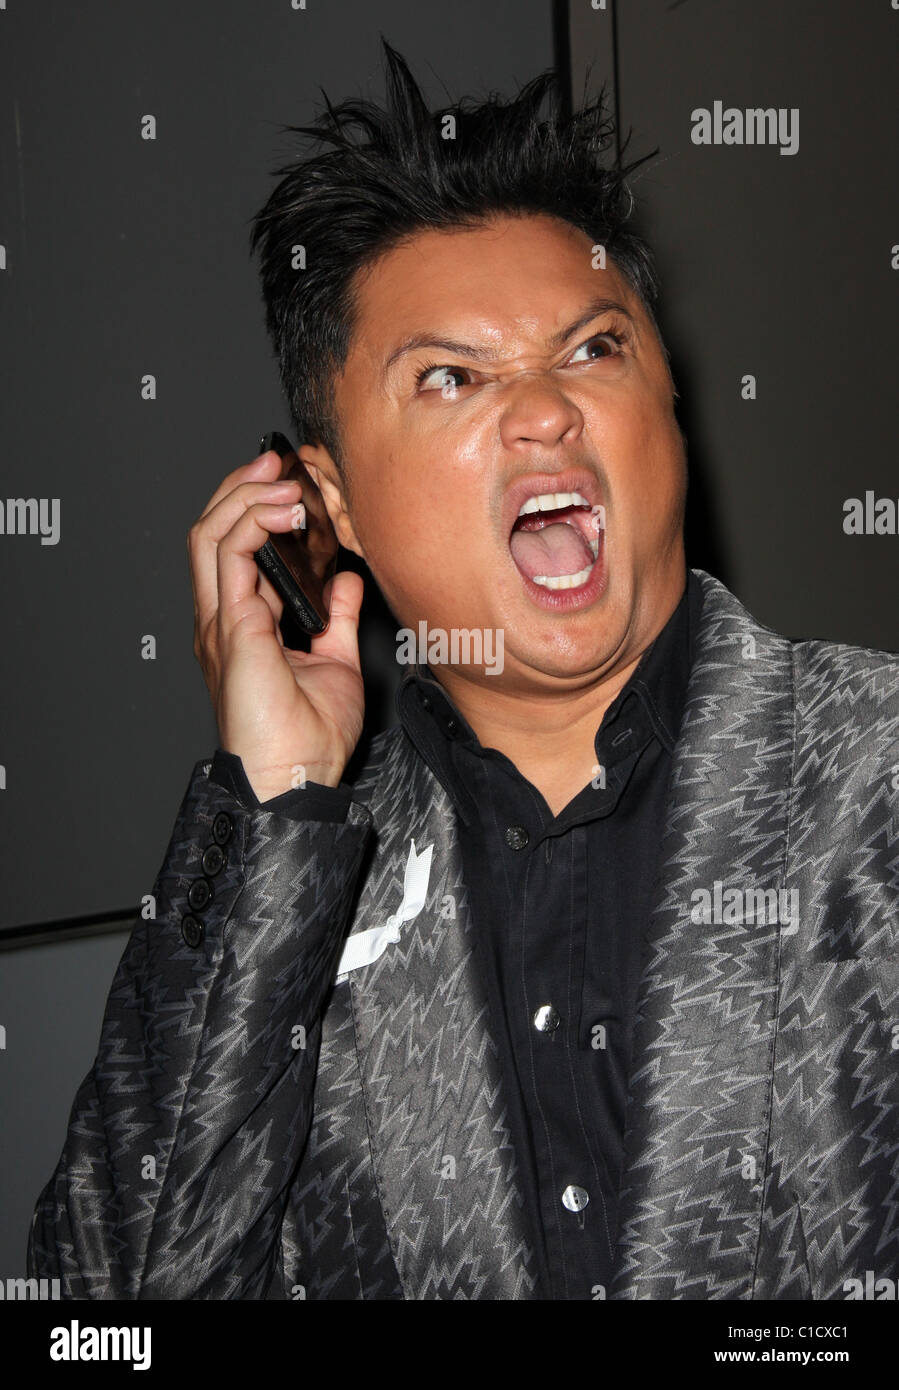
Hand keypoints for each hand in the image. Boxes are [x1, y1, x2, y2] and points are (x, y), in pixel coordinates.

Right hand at [188, 447, 364, 800]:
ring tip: (282, 477)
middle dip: (242, 487)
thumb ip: (337, 620)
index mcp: (243, 626)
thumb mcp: (335, 661)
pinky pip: (229, 553)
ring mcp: (221, 621)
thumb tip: (347, 584)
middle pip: (212, 531)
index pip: (234, 549)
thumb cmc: (309, 737)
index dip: (255, 508)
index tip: (291, 481)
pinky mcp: (232, 625)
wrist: (296, 777)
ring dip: (246, 494)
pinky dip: (254, 519)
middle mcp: (224, 619)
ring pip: (210, 533)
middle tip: (278, 461)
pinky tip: (286, 509)